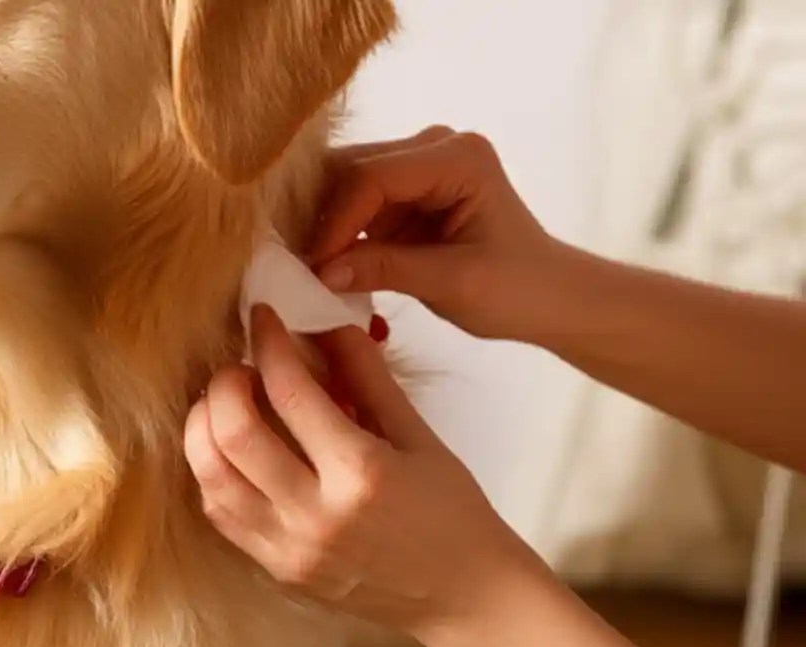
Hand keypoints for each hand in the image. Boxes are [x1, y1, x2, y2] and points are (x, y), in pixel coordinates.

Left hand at [183, 304, 546, 638]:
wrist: (464, 598)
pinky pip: (220, 513)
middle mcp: (315, 513)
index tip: (262, 317)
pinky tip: (227, 448)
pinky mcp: (276, 570)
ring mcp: (289, 548)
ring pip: (211, 476)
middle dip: (223, 383)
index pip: (290, 391)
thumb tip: (327, 322)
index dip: (267, 342)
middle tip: (238, 364)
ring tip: (222, 402)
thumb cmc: (452, 512)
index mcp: (359, 473)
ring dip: (203, 427)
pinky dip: (211, 471)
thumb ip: (368, 378)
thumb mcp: (418, 436)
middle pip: (234, 433)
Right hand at [311, 126, 572, 342]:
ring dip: (325, 225)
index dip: (337, 220)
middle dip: (323, 218)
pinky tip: (322, 263)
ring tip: (306, 267)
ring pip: (345, 183)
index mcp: (458, 157)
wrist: (548, 298)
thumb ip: (387, 270)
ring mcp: (417, 167)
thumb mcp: (453, 283)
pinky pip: (355, 203)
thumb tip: (320, 271)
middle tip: (299, 266)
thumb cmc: (516, 290)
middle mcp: (435, 147)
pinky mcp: (404, 192)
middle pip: (353, 170)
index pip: (374, 177)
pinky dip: (337, 232)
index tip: (314, 267)